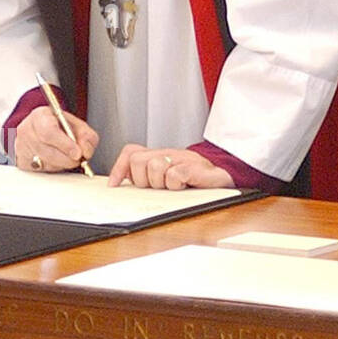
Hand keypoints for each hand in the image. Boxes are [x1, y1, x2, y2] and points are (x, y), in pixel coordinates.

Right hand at [16, 108, 97, 172]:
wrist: (40, 130)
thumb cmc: (59, 126)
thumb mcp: (77, 125)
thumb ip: (86, 136)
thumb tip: (85, 151)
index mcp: (40, 116)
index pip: (50, 132)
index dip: (65, 145)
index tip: (78, 153)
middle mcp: (27, 130)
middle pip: (46, 150)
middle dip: (66, 158)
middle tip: (78, 159)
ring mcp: (21, 146)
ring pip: (44, 161)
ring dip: (62, 164)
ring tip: (70, 159)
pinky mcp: (21, 160)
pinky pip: (40, 169)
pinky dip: (53, 168)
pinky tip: (58, 161)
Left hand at [107, 146, 234, 189]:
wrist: (223, 175)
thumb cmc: (194, 178)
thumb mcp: (166, 176)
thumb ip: (146, 175)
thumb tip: (120, 183)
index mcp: (159, 156)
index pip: (131, 152)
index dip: (119, 168)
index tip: (114, 184)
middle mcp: (168, 154)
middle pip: (138, 161)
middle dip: (143, 179)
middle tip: (157, 185)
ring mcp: (181, 159)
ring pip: (155, 167)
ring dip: (162, 182)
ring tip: (174, 185)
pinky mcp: (193, 167)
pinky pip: (175, 174)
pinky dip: (177, 183)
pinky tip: (184, 185)